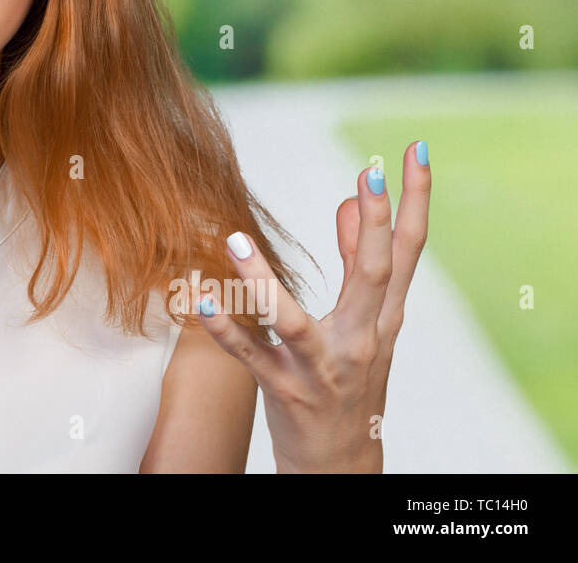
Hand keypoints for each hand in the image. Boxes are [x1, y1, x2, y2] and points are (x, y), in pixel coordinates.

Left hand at [195, 140, 431, 472]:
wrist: (342, 461)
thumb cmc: (349, 379)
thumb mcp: (365, 323)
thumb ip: (357, 261)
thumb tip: (350, 200)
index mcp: (383, 316)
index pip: (409, 249)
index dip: (414, 199)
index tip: (414, 149)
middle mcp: (362, 339)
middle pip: (375, 276)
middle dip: (374, 224)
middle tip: (367, 173)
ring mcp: (322, 367)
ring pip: (295, 322)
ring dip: (262, 281)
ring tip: (234, 240)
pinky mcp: (284, 389)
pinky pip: (249, 355)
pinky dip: (223, 329)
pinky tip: (198, 299)